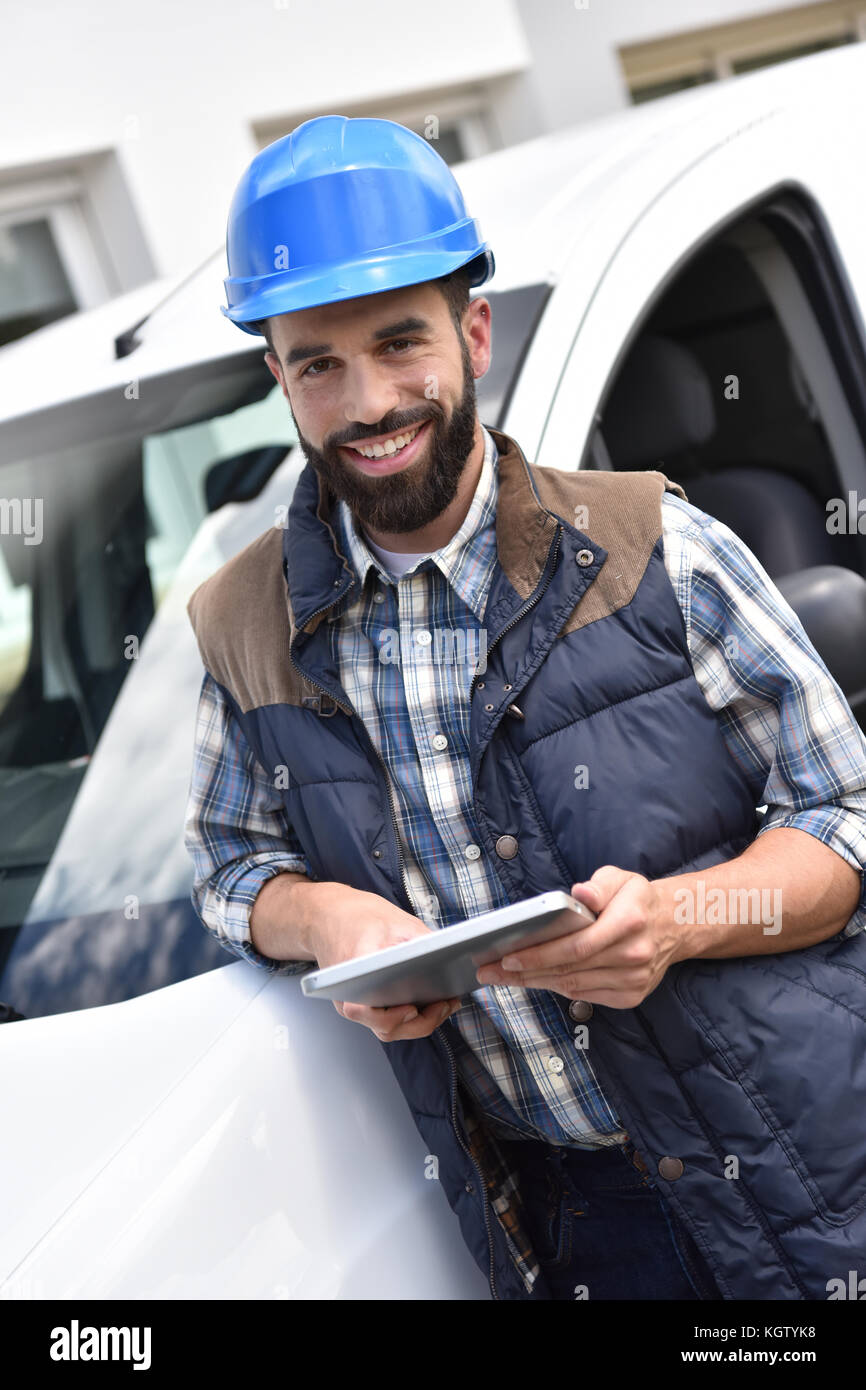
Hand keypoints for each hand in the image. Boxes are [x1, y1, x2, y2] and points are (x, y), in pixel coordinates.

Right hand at [304, 882, 462, 1041]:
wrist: (330, 915)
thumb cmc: (358, 917)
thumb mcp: (397, 921)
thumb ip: (423, 943)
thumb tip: (453, 960)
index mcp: (352, 972)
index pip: (365, 1009)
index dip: (394, 1015)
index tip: (415, 1008)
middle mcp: (348, 996)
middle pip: (383, 1026)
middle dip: (419, 1022)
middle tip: (444, 1005)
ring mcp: (354, 1003)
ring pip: (387, 1027)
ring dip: (418, 1022)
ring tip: (443, 1005)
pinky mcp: (363, 1003)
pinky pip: (387, 1018)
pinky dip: (409, 1016)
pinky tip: (430, 1003)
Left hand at [474, 866, 677, 1008]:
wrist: (676, 925)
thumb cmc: (638, 899)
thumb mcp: (620, 878)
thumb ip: (598, 885)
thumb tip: (579, 894)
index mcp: (630, 921)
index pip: (578, 945)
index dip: (540, 954)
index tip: (508, 957)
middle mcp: (634, 955)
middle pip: (570, 969)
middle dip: (525, 973)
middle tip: (490, 971)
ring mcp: (634, 980)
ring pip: (575, 986)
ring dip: (536, 983)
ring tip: (504, 977)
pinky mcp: (631, 995)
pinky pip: (586, 996)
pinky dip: (558, 988)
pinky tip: (537, 980)